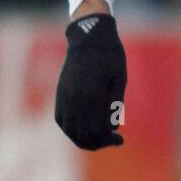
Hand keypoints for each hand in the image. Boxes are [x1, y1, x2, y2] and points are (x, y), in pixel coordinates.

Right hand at [55, 10, 126, 149]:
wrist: (89, 37)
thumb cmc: (110, 56)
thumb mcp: (119, 79)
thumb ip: (115, 104)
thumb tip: (113, 128)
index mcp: (90, 95)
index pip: (96, 131)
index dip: (108, 140)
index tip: (120, 140)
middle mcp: (74, 99)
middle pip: (82, 135)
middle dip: (98, 143)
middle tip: (113, 140)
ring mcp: (64, 97)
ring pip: (70, 130)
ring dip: (84, 139)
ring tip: (100, 137)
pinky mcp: (60, 94)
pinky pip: (61, 120)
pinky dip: (72, 130)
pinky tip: (85, 129)